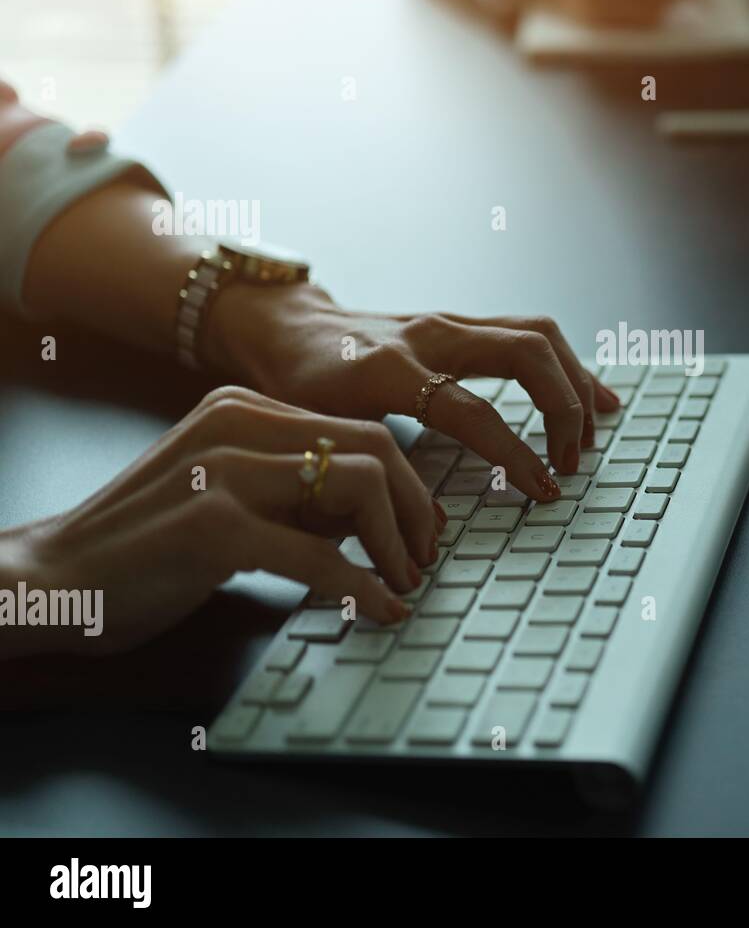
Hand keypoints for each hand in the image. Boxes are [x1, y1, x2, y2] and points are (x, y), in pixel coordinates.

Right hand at [1, 387, 446, 656]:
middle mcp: (238, 423)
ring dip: (397, 542)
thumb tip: (382, 516)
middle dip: (415, 506)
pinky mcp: (215, 525)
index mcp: (244, 408)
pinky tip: (379, 608)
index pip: (358, 429)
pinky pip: (321, 554)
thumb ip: (299, 497)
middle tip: (425, 556)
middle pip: (374, 446)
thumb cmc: (148, 546)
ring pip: (360, 484)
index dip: (407, 480)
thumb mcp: (233, 499)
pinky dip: (363, 585)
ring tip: (405, 582)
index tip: (424, 527)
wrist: (55, 580)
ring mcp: (226, 469)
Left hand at [204, 283, 619, 501]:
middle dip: (563, 408)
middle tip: (570, 462)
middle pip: (526, 354)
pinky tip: (591, 396)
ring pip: (537, 335)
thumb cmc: (296, 388)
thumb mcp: (319, 435)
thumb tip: (427, 528)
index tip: (545, 490)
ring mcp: (449, 324)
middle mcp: (429, 336)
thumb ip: (370, 474)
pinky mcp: (461, 325)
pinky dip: (566, 366)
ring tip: (593, 433)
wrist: (283, 328)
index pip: (473, 412)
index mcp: (390, 370)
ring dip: (574, 382)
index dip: (515, 454)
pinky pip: (529, 335)